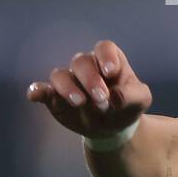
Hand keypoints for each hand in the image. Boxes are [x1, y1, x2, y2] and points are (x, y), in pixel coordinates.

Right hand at [26, 39, 152, 139]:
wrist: (114, 128)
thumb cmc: (128, 106)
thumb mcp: (141, 100)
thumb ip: (132, 95)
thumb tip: (115, 97)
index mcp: (110, 61)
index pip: (105, 48)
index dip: (106, 57)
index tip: (110, 72)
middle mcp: (87, 67)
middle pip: (81, 61)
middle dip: (90, 79)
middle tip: (101, 99)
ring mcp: (69, 81)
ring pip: (60, 75)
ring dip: (68, 87)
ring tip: (80, 102)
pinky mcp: (54, 97)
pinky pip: (42, 89)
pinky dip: (37, 91)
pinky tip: (36, 95)